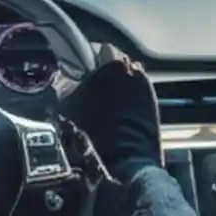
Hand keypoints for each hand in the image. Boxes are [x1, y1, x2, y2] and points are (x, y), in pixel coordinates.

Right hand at [60, 44, 161, 183]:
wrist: (125, 166)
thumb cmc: (94, 135)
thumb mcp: (68, 109)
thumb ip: (65, 88)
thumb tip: (61, 81)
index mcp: (112, 64)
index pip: (98, 49)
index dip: (84, 58)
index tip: (75, 69)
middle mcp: (133, 70)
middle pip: (114, 61)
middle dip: (102, 70)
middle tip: (87, 84)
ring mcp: (146, 86)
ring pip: (127, 76)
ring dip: (116, 84)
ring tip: (101, 100)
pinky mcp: (153, 104)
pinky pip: (137, 92)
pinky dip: (127, 97)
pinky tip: (116, 113)